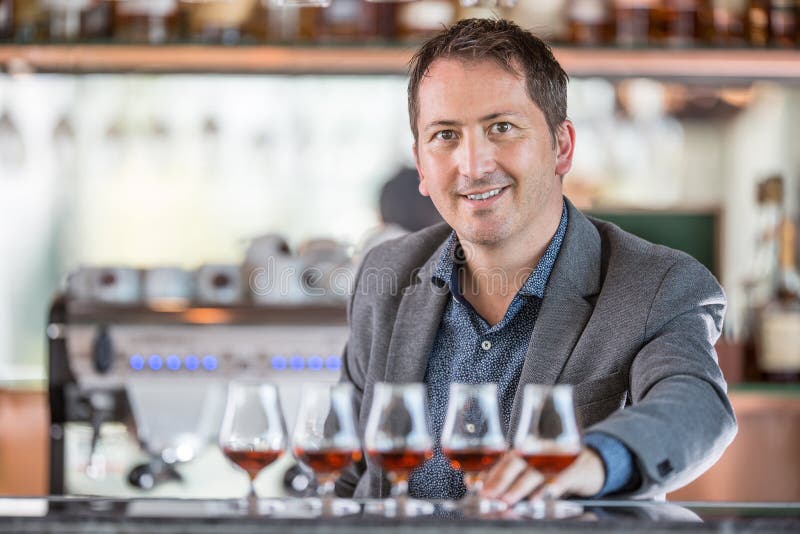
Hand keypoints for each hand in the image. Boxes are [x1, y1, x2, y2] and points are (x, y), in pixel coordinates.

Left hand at [480, 448, 604, 504]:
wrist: (591, 462)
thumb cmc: (553, 469)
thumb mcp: (531, 472)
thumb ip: (506, 476)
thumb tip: (476, 484)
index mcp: (525, 452)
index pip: (502, 460)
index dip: (487, 473)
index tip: (473, 484)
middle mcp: (537, 454)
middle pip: (515, 463)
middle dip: (499, 480)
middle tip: (488, 495)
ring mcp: (556, 461)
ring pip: (535, 473)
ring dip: (520, 487)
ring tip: (508, 500)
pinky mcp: (575, 470)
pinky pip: (562, 478)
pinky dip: (552, 487)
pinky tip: (543, 496)